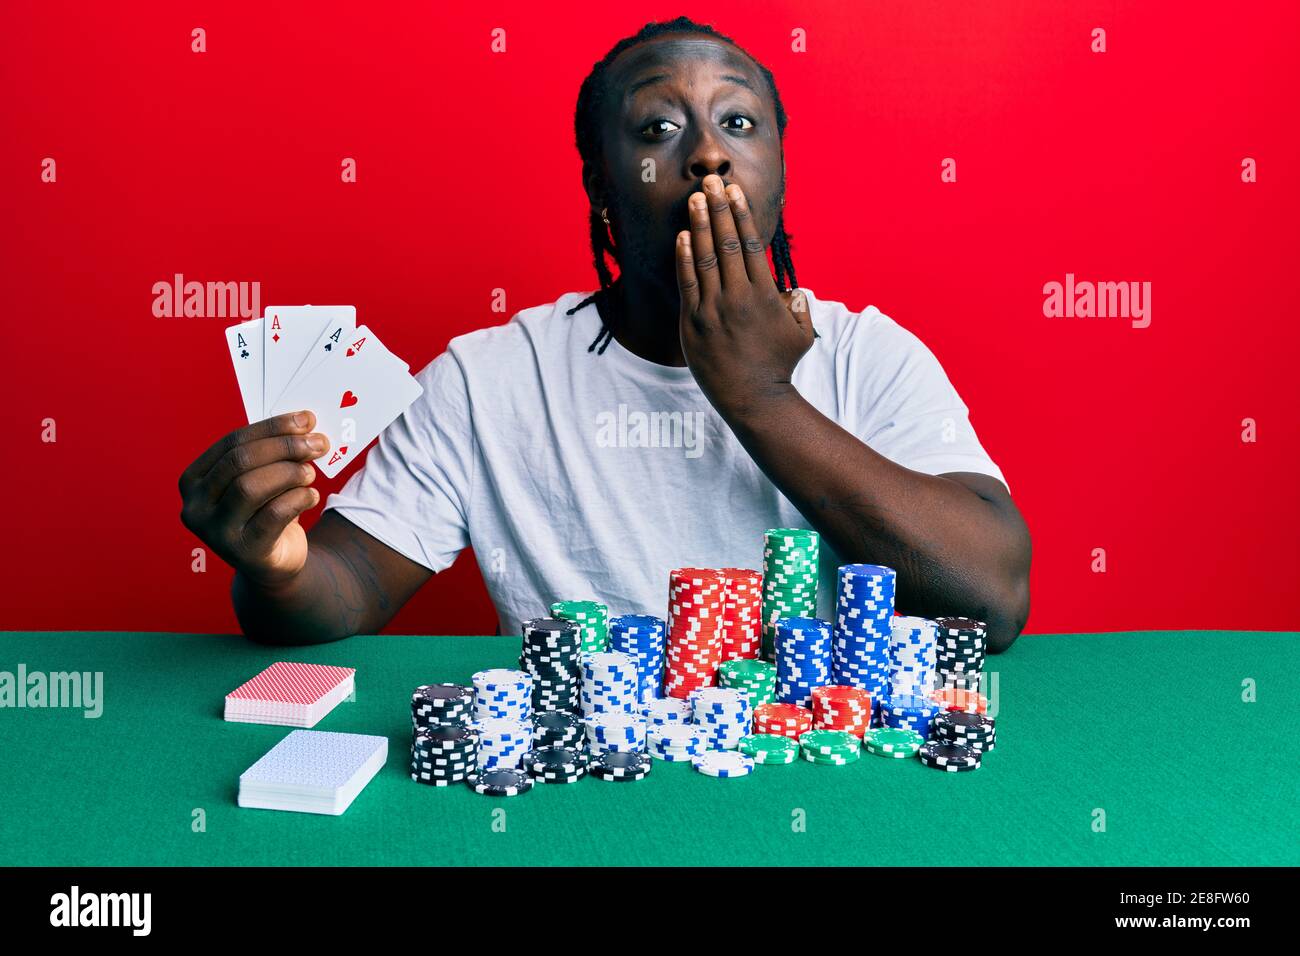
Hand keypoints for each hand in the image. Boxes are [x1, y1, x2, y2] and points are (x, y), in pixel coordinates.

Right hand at [178, 411, 329, 586]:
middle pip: (239, 462)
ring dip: (289, 473)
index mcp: (194, 479)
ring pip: (250, 487)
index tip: (306, 419)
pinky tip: (312, 496)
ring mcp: (214, 532)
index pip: (232, 443)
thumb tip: (304, 424)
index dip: (272, 428)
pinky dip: (297, 499)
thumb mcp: (263, 480)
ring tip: (311, 473)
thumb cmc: (266, 511)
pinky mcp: (242, 552)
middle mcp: (195, 506)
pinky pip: (272, 515)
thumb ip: (273, 454)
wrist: (272, 563)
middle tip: (318, 443)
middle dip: (284, 447)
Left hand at [675, 173, 813, 417]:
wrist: (754, 400)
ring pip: (706, 257)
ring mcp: (714, 310)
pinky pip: (687, 284)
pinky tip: (681, 235)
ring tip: (694, 197)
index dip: (742, 214)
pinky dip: (684, 258)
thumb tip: (794, 290)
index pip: (750, 244)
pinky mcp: (693, 324)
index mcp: (765, 295)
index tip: (735, 191)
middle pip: (727, 242)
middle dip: (718, 208)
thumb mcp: (801, 334)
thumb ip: (799, 307)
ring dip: (700, 224)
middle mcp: (739, 297)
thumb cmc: (778, 367)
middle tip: (710, 180)